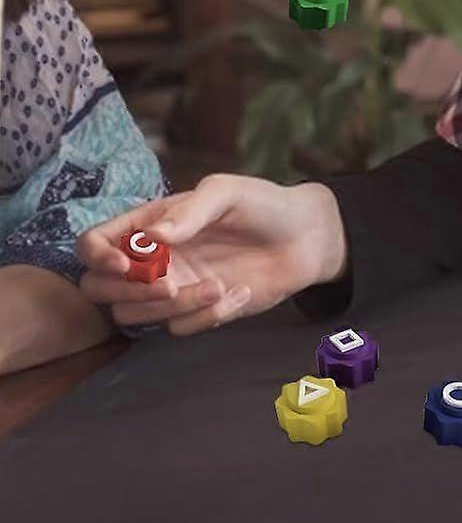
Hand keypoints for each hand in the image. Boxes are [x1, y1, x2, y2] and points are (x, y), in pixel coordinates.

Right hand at [75, 176, 345, 337]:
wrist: (307, 236)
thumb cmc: (263, 205)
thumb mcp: (227, 193)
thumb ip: (190, 211)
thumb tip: (152, 238)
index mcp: (149, 224)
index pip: (93, 244)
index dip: (97, 256)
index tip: (126, 263)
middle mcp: (152, 259)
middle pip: (98, 289)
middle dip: (128, 292)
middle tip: (169, 283)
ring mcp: (172, 287)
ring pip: (134, 316)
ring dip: (172, 307)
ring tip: (217, 285)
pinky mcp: (197, 310)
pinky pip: (179, 329)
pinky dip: (206, 316)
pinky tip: (240, 294)